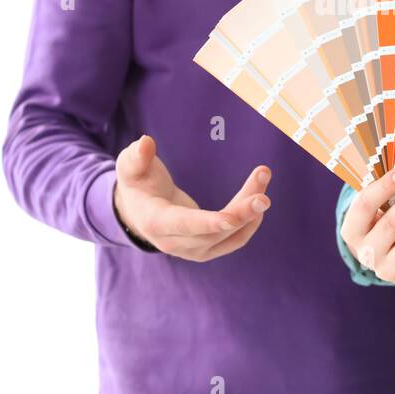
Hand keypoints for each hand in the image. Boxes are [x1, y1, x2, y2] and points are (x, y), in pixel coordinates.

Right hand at [114, 134, 271, 261]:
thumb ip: (136, 157)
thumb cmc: (138, 183)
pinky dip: (250, 222)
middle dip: (241, 212)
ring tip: (263, 176)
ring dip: (250, 211)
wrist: (139, 211)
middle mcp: (175, 243)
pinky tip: (258, 198)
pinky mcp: (207, 249)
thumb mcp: (130, 167)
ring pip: (229, 235)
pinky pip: (234, 240)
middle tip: (263, 194)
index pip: (184, 225)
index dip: (208, 223)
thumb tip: (145, 142)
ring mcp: (193, 251)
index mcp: (155, 222)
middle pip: (214, 232)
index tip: (231, 218)